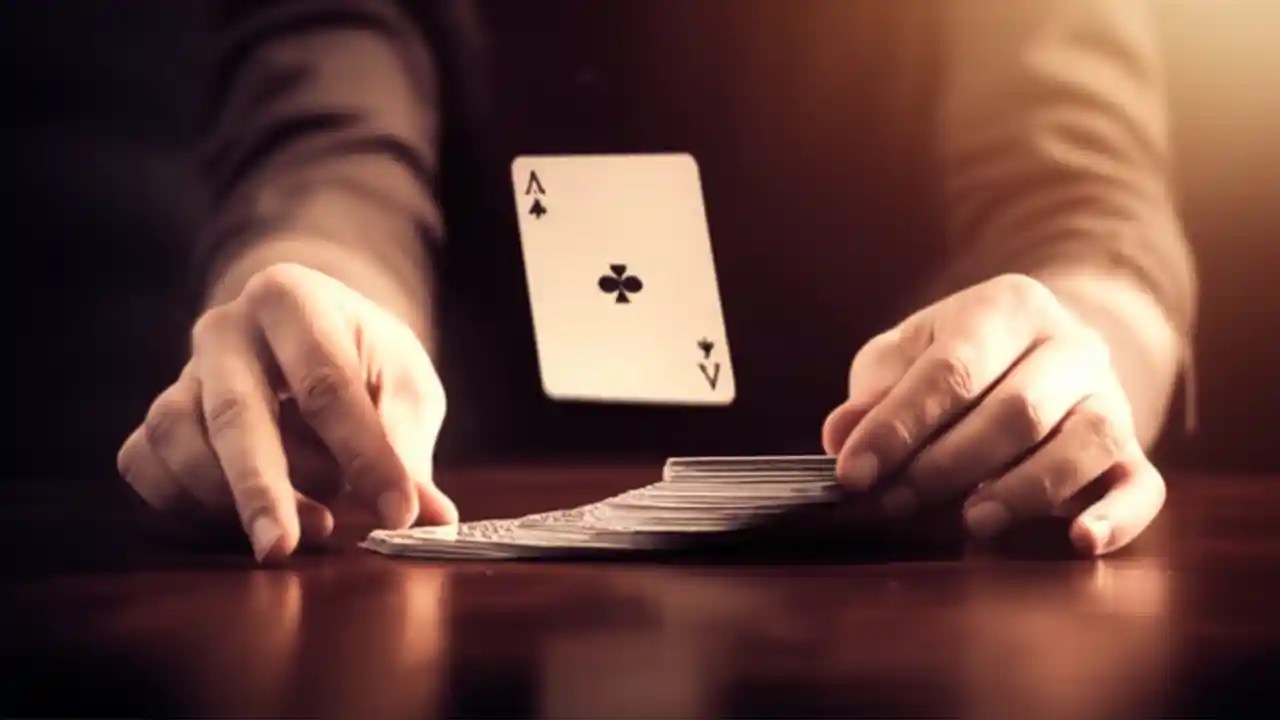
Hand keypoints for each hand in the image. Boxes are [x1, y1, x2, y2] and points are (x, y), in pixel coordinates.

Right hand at [117, 263, 456, 561]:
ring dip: (233, 497)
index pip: (326, 385)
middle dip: (261, 489)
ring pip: (179, 438)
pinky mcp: (158, 412)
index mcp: (292, 299)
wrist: (308, 328)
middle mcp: (226, 328)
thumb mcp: (405, 384)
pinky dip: (182, 498)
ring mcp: (185, 370)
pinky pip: (144, 461)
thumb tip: (428, 516)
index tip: (398, 512)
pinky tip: (236, 514)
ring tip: (309, 522)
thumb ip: (408, 444)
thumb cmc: (364, 358)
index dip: (364, 455)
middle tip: (284, 547)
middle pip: (235, 413)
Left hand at [821, 274, 1164, 555]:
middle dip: (949, 465)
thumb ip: (873, 393)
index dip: (898, 426)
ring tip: (973, 522)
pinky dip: (1118, 518)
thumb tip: (840, 435)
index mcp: (1007, 307)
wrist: (1039, 352)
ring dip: (1025, 490)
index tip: (853, 473)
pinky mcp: (1132, 452)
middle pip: (1019, 410)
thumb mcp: (903, 357)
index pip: (953, 370)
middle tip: (897, 503)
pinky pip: (1144, 486)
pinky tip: (1080, 541)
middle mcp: (1072, 344)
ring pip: (1086, 442)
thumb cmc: (955, 359)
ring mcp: (1111, 396)